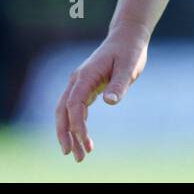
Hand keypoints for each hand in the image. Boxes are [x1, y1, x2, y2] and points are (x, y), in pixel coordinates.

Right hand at [55, 27, 148, 161]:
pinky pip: (75, 109)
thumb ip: (119, 83)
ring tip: (79, 154)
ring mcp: (79, 84)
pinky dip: (77, 125)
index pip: (74, 104)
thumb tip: (110, 102)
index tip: (84, 140)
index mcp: (86, 75)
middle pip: (63, 111)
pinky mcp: (85, 88)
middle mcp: (78, 80)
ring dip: (69, 133)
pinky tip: (83, 139)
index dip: (77, 124)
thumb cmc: (130, 51)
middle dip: (65, 134)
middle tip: (74, 155)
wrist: (127, 37)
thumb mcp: (129, 66)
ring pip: (66, 112)